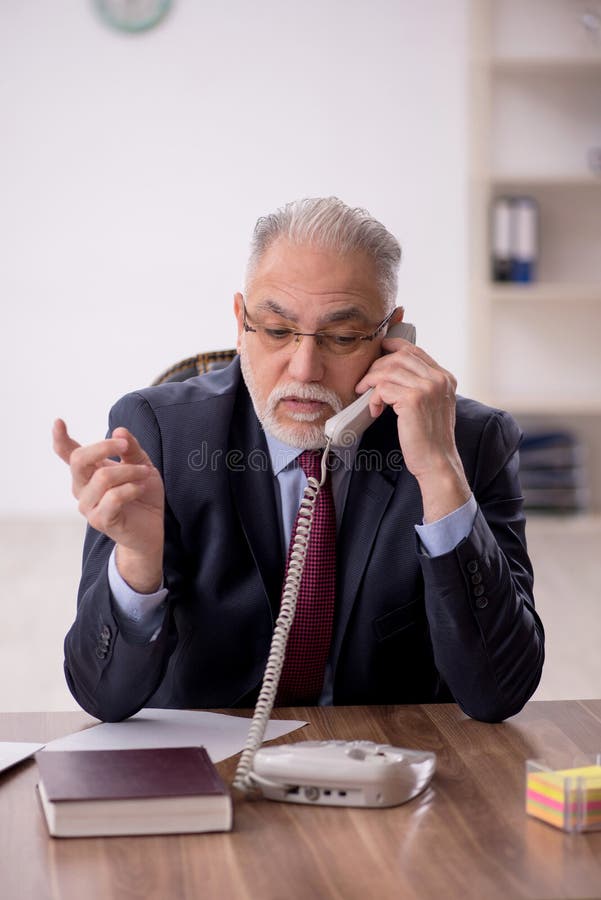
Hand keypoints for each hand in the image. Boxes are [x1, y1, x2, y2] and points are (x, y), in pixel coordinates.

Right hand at [52, 419, 164, 591]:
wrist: (152, 528)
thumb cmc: (142, 494)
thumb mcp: (142, 465)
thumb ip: (131, 449)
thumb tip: (119, 430)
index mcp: (89, 471)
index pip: (68, 454)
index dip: (60, 439)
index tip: (58, 422)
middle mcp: (82, 487)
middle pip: (79, 460)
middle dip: (105, 447)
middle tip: (126, 446)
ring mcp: (88, 505)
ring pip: (103, 477)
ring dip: (129, 471)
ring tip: (145, 474)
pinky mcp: (99, 520)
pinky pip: (113, 497)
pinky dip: (131, 488)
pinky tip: (140, 489)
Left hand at [354, 337, 470, 521]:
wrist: (437, 462)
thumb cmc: (429, 438)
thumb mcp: (432, 405)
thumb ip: (420, 386)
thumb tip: (392, 371)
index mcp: (445, 377)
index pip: (415, 350)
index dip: (393, 347)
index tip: (378, 351)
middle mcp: (439, 379)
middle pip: (400, 356)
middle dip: (377, 366)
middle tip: (365, 382)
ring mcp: (428, 387)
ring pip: (389, 370)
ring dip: (371, 381)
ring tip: (364, 395)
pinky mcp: (413, 399)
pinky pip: (383, 388)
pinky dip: (374, 398)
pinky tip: (375, 411)